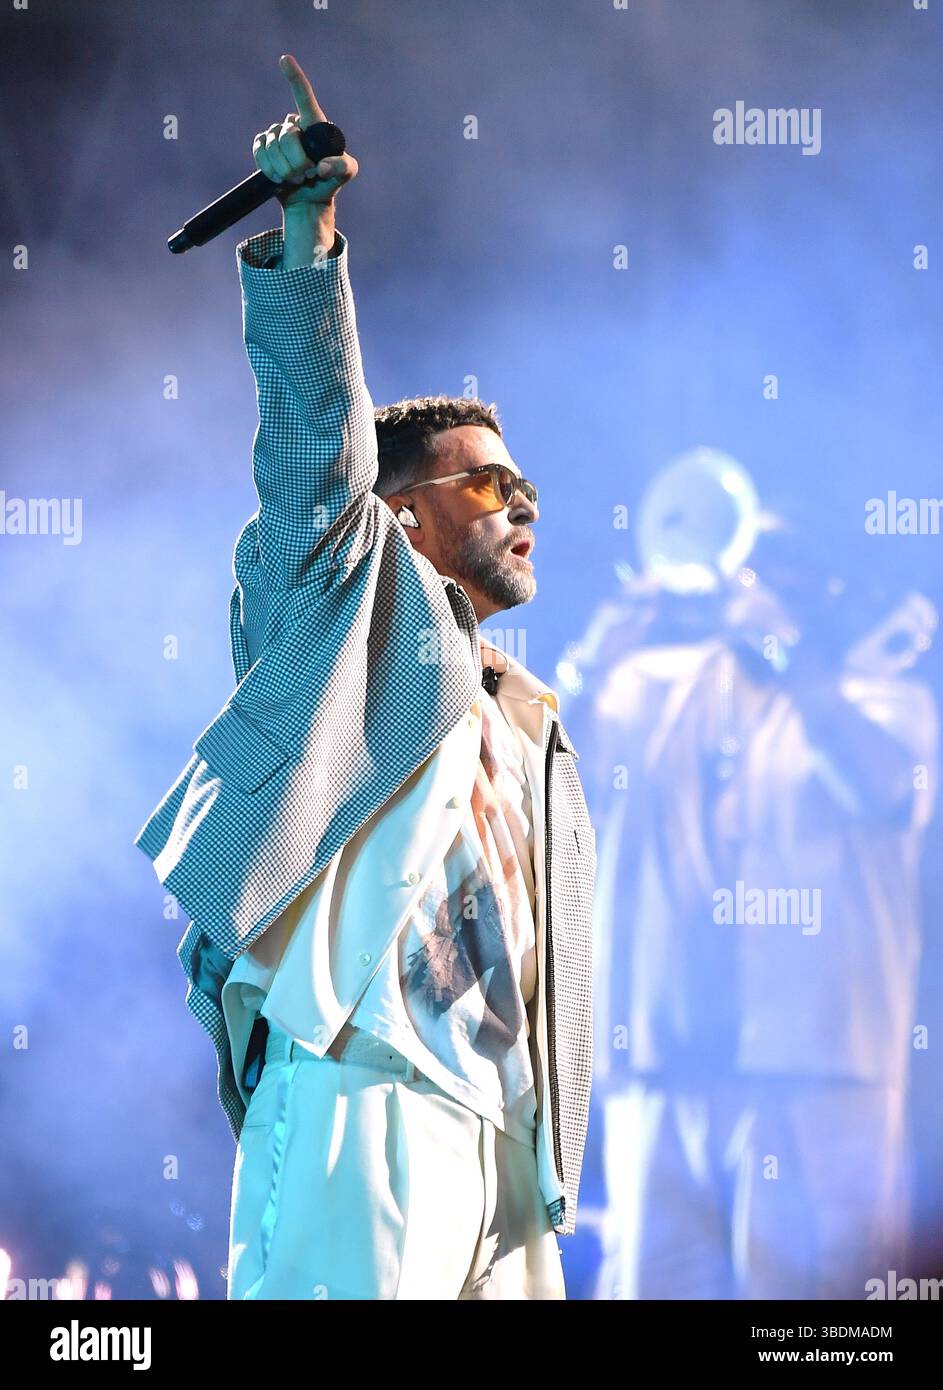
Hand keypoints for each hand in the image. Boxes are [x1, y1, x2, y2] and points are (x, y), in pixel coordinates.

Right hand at [251, 54, 357, 212]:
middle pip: (288, 136)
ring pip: (273, 147)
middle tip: (307, 174)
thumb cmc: (330, 181)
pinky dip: (269, 168)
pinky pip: (260, 152)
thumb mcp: (346, 173)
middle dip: (297, 161)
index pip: (303, 95)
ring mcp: (276, 134)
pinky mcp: (263, 147)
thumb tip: (320, 166)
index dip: (294, 77)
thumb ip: (341, 167)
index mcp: (313, 122)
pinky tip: (279, 177)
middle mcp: (293, 124)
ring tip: (296, 177)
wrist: (308, 199)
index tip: (284, 59)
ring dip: (285, 169)